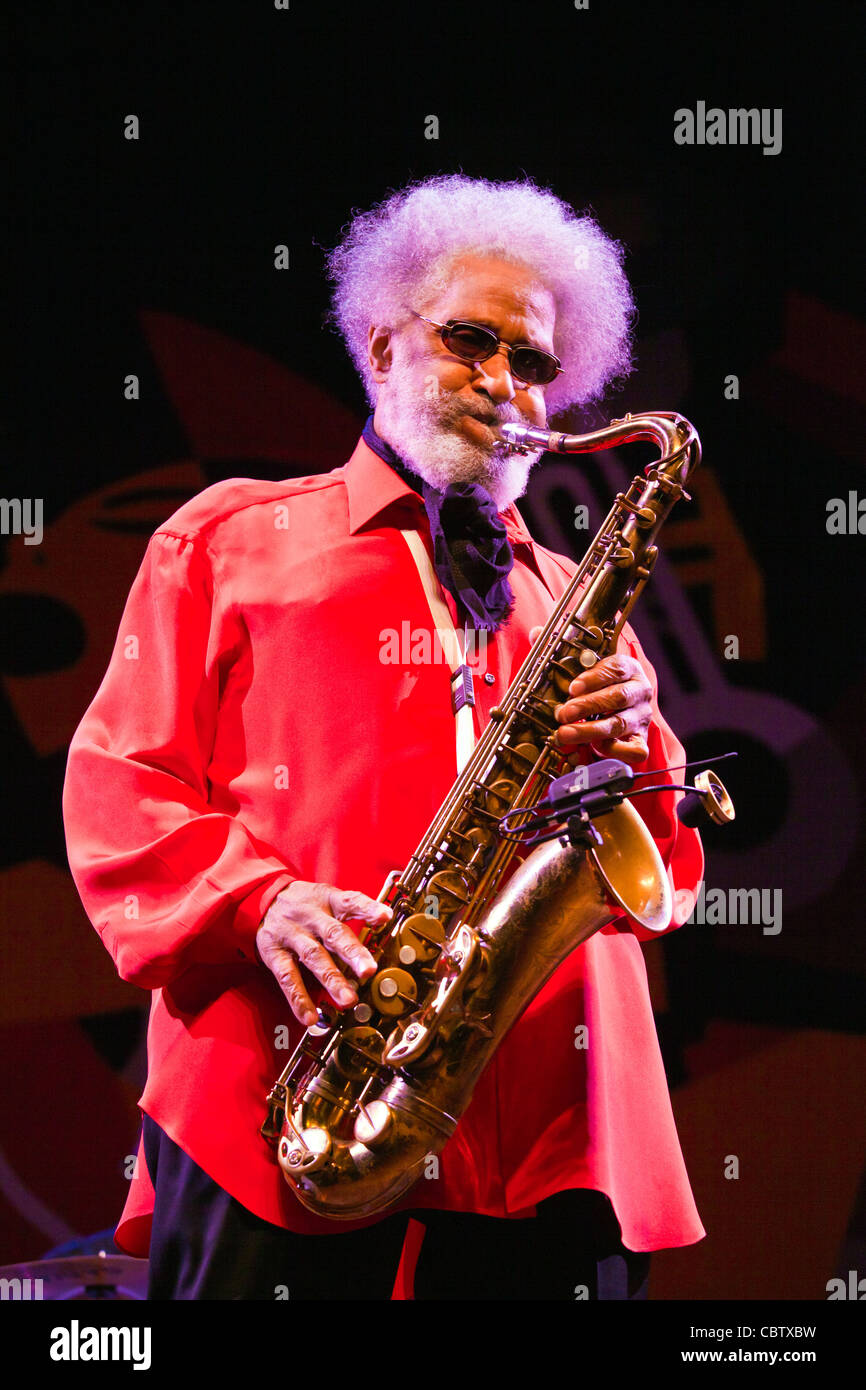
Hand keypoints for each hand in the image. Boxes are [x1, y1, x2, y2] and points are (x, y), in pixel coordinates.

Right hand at [256, 881, 388, 1026]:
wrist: (263, 899)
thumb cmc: (304, 903)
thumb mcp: (327, 898)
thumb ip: (351, 915)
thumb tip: (381, 935)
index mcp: (327, 900)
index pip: (350, 901)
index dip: (368, 908)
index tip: (385, 917)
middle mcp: (310, 916)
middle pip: (333, 933)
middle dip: (352, 952)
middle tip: (368, 970)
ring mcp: (292, 935)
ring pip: (313, 957)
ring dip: (331, 979)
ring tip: (348, 999)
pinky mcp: (275, 953)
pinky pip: (288, 977)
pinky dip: (299, 998)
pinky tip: (310, 1015)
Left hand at [529, 628, 652, 766]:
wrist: (620, 709)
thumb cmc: (598, 686)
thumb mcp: (582, 667)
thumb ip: (561, 651)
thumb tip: (537, 634)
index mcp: (628, 668)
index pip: (615, 668)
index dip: (593, 678)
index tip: (572, 687)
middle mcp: (639, 691)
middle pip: (618, 696)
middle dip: (588, 706)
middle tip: (563, 714)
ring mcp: (641, 717)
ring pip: (620, 724)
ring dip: (590, 730)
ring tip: (565, 734)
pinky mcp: (641, 740)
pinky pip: (635, 750)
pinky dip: (614, 751)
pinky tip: (594, 748)